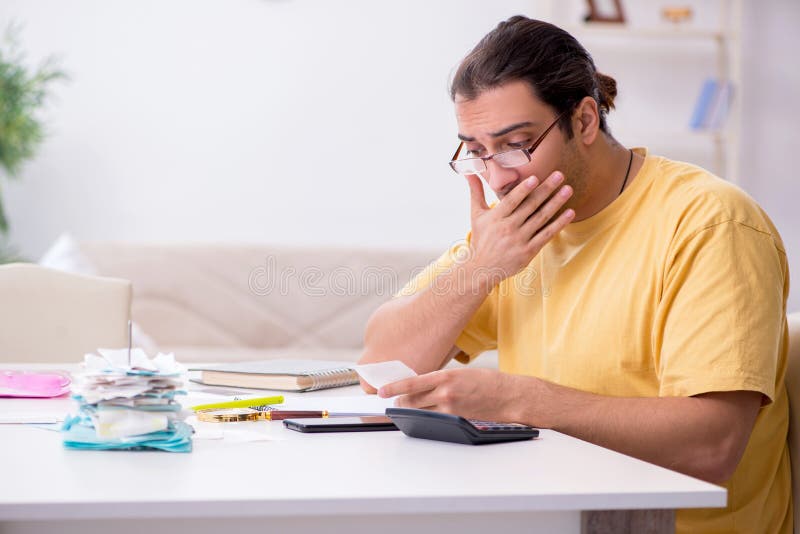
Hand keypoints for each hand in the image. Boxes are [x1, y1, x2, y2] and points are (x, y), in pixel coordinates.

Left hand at [378, 368, 519, 422]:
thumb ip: (440, 379)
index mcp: (446, 376)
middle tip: (398, 401)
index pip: (412, 382)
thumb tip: (421, 387)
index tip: (382, 391)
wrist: (509, 396)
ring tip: (411, 409)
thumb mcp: (461, 373)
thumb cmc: (488, 382)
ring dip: (413, 412)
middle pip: (412, 400)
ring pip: (421, 412)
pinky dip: (428, 418)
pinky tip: (428, 416)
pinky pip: (435, 420)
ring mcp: (451, 408)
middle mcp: (446, 392)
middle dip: (402, 402)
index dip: (394, 388)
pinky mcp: (457, 420)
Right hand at [464, 171, 573, 284]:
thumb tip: (468, 171)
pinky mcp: (529, 252)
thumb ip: (476, 192)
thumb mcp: (476, 214)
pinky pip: (546, 235)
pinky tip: (570, 212)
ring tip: (568, 190)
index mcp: (495, 217)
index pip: (511, 201)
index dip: (523, 189)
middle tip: (559, 175)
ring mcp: (519, 240)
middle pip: (530, 206)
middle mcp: (508, 228)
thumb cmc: (481, 238)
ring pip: (541, 218)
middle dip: (546, 189)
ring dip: (556, 203)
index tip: (535, 177)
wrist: (482, 268)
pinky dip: (559, 224)